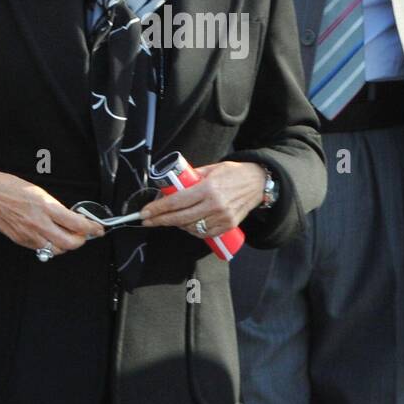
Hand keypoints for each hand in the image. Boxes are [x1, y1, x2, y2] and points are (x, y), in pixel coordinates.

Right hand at [0, 169, 103, 253]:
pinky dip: (50, 246)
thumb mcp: (39, 191)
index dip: (91, 228)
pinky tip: (50, 237)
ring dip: (66, 245)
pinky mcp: (20, 240)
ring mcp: (29, 234)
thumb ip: (55, 207)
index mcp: (46, 207)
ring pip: (56, 250)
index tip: (97, 228)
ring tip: (68, 236)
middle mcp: (39, 223)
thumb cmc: (11, 187)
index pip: (76, 224)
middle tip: (84, 235)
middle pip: (70, 243)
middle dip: (81, 241)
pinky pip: (41, 249)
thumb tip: (70, 218)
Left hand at [140, 161, 265, 239]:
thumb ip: (191, 178)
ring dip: (177, 225)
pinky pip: (204, 234)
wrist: (258, 182)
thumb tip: (170, 187)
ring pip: (191, 228)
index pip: (177, 201)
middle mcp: (215, 204)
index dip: (158, 209)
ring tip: (170, 219)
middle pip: (181, 218)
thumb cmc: (233, 173)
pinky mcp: (228, 226)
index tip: (145, 213)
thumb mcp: (211, 169)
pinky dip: (192, 231)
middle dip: (160, 220)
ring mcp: (223, 217)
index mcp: (208, 188)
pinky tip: (187, 225)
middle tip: (148, 220)